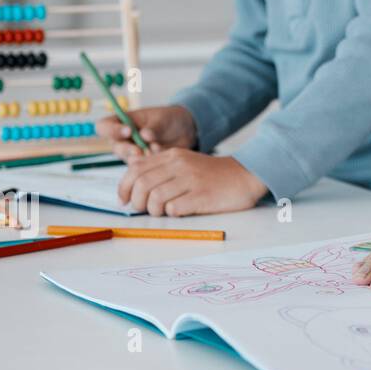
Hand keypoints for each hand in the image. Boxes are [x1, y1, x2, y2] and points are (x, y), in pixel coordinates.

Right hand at [96, 105, 196, 161]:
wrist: (183, 131)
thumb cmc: (167, 119)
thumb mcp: (161, 118)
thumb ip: (153, 127)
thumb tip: (145, 135)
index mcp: (121, 123)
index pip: (104, 127)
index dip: (112, 130)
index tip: (128, 130)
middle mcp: (122, 140)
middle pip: (116, 148)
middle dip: (128, 150)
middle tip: (140, 150)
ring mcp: (132, 153)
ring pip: (129, 160)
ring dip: (142, 157)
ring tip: (157, 148)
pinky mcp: (143, 165)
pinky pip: (143, 169)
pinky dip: (153, 163)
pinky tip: (162, 155)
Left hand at [116, 150, 267, 215]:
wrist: (246, 175)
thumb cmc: (213, 174)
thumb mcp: (185, 163)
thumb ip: (161, 168)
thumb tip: (133, 180)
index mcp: (172, 156)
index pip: (135, 169)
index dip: (124, 187)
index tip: (124, 200)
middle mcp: (180, 165)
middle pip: (142, 184)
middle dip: (137, 202)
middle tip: (144, 209)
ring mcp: (191, 180)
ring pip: (155, 198)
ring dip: (154, 210)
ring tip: (163, 211)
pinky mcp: (202, 196)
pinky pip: (175, 208)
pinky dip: (172, 213)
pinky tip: (180, 210)